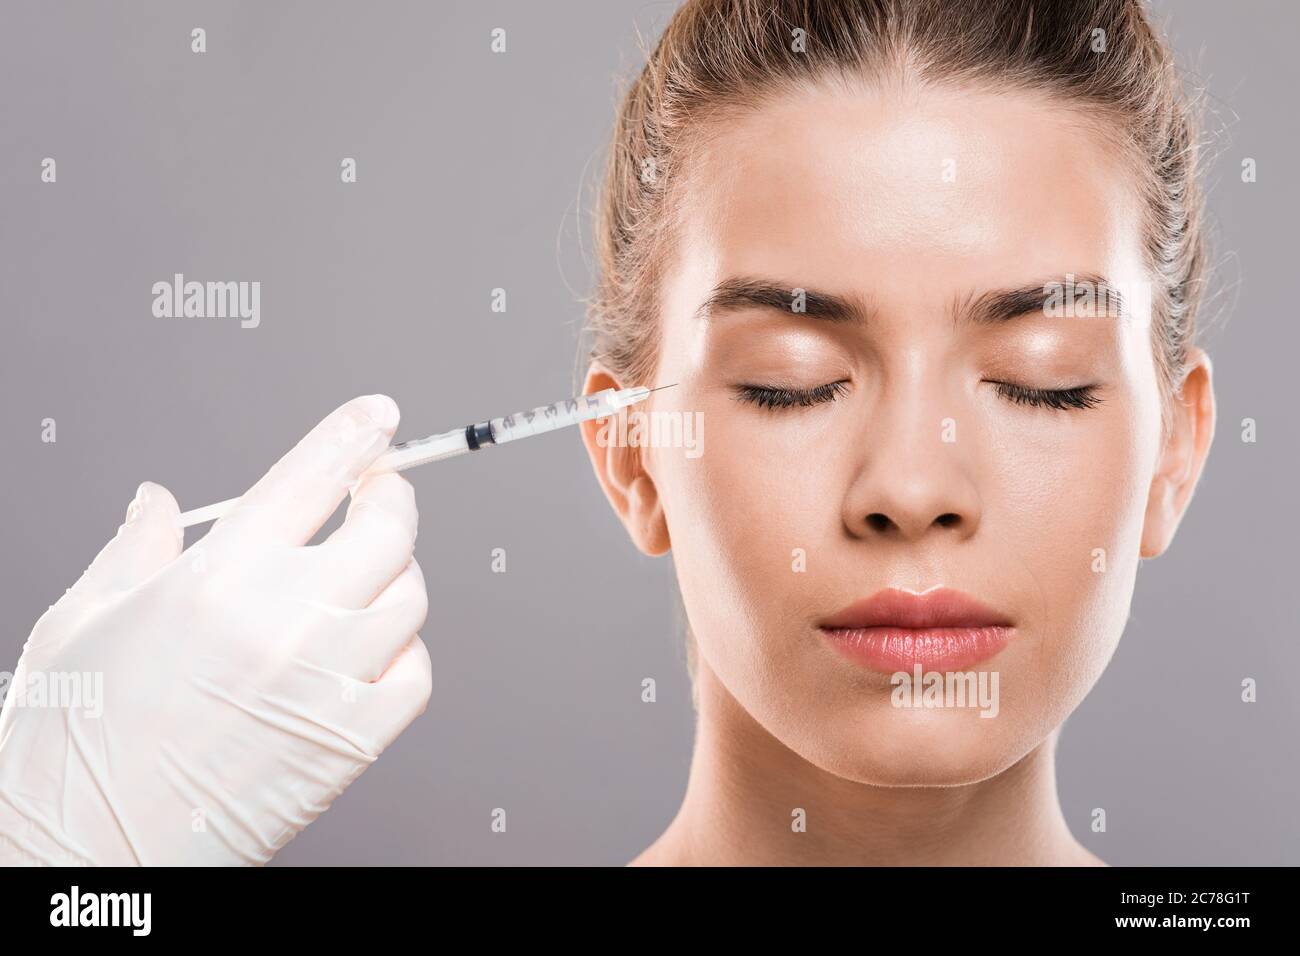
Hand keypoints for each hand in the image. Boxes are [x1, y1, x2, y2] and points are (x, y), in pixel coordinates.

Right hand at [0, 395, 431, 864]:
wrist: (85, 856)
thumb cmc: (71, 747)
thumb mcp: (82, 623)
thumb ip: (135, 549)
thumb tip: (158, 500)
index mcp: (216, 578)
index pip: (312, 476)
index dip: (355, 435)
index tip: (379, 417)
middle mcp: (284, 621)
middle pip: (387, 528)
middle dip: (391, 497)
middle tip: (381, 491)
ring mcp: (327, 681)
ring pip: (410, 596)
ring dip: (396, 573)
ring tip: (363, 576)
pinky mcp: (352, 741)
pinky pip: (416, 674)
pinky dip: (405, 650)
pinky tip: (369, 650)